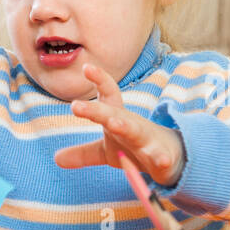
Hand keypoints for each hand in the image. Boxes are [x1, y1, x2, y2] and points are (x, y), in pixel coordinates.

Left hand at [54, 62, 185, 186]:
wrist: (173, 158)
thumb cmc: (135, 149)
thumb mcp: (107, 151)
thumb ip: (83, 153)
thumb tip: (56, 158)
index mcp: (118, 119)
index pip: (108, 96)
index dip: (100, 81)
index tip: (86, 67)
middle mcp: (132, 126)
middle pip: (113, 114)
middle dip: (96, 111)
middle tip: (75, 107)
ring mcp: (148, 141)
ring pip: (136, 132)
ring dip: (125, 127)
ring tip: (114, 124)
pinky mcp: (163, 158)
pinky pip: (161, 159)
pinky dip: (162, 159)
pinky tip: (162, 161)